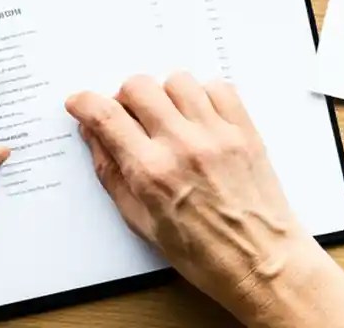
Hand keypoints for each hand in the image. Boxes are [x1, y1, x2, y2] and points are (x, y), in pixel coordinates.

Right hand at [66, 74, 343, 327]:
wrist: (263, 263)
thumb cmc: (204, 254)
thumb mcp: (142, 223)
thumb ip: (112, 174)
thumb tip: (93, 137)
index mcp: (151, 173)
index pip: (106, 116)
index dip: (85, 102)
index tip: (80, 102)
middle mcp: (182, 146)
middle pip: (138, 87)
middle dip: (123, 97)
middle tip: (129, 116)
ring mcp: (217, 134)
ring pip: (177, 80)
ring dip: (164, 94)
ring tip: (168, 117)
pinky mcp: (245, 131)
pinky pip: (218, 87)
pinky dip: (203, 96)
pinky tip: (199, 117)